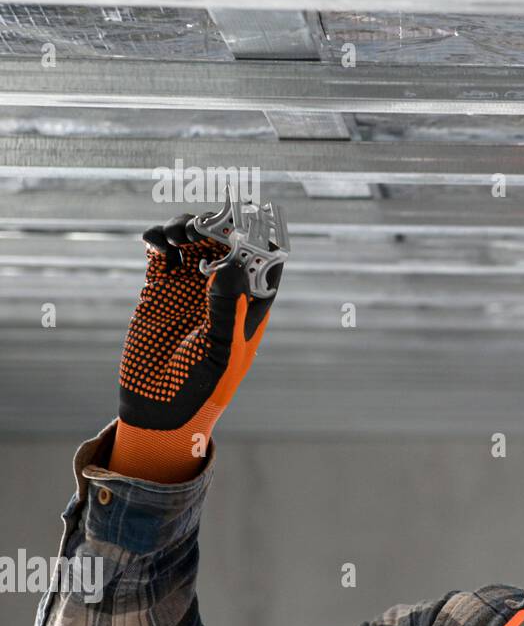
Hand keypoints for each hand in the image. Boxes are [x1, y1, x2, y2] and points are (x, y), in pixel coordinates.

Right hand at [108, 212, 281, 482]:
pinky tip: (155, 242)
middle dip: (218, 227)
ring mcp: (192, 286)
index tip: (249, 219)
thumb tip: (231, 265)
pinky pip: (162, 254)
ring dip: (187, 227)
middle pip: (228, 243)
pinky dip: (158, 239)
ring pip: (195, 242)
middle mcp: (225, 290)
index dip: (261, 237)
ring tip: (176, 234)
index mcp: (251, 304)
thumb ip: (226, 309)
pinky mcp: (160, 289)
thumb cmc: (203, 385)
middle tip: (201, 227)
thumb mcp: (220, 350)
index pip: (266, 261)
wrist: (160, 405)